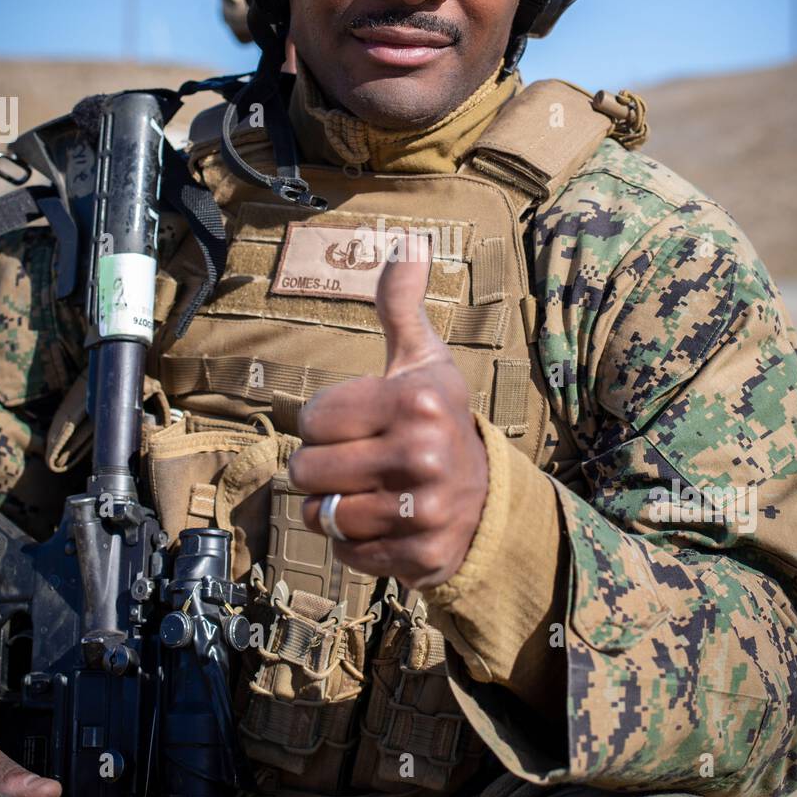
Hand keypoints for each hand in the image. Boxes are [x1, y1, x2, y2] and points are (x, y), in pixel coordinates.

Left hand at [288, 240, 488, 589]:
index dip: (327, 423)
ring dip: (333, 508)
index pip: (314, 419)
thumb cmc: (438, 418)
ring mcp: (425, 510)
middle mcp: (424, 455)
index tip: (361, 424)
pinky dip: (355, 544)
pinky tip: (383, 524)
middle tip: (357, 462)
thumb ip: (401, 304)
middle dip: (322, 468)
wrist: (488, 496)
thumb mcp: (422, 358)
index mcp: (418, 400)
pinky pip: (348, 553)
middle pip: (308, 470)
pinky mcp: (422, 557)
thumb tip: (408, 239)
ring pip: (324, 514)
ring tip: (366, 492)